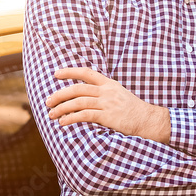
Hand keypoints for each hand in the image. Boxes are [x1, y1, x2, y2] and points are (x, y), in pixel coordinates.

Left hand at [46, 67, 170, 142]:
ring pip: (78, 102)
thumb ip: (104, 92)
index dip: (69, 72)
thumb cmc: (133, 110)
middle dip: (59, 94)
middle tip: (47, 101)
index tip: (56, 74)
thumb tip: (85, 96)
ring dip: (62, 108)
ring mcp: (107, 103)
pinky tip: (63, 123)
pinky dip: (71, 118)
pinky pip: (85, 115)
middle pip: (77, 89)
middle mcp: (106, 91)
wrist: (148, 120)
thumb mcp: (119, 94)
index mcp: (109, 84)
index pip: (86, 73)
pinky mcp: (107, 116)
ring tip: (51, 115)